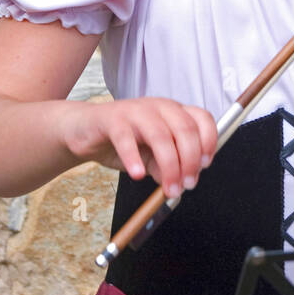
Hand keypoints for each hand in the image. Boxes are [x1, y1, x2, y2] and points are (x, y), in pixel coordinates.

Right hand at [59, 97, 218, 198]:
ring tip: (168, 188)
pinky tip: (138, 174)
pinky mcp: (112, 119)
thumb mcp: (151, 157)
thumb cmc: (123, 141)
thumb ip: (167, 167)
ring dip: (169, 165)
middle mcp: (159, 106)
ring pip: (160, 135)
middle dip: (189, 161)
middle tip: (186, 185)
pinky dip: (134, 158)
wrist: (84, 131)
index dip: (209, 142)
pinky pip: (126, 138)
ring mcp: (136, 110)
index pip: (202, 119)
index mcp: (174, 112)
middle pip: (185, 129)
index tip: (204, 166)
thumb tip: (180, 183)